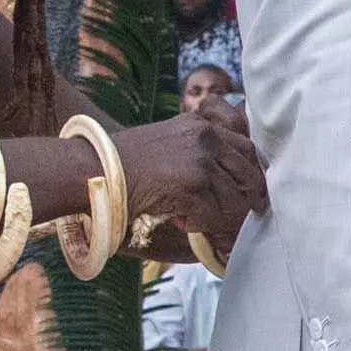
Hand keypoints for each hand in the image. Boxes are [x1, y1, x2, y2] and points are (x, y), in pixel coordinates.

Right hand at [118, 105, 266, 250]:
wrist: (95, 170)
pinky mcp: (193, 185)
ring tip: (190, 216)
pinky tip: (178, 220)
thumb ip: (201, 151)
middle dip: (246, 200)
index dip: (252, 176)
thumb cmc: (127, 163)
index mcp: (201, 125)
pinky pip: (212, 217)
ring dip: (216, 216)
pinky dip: (198, 225)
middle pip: (248, 174)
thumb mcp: (171, 142)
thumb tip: (234, 181)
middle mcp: (206, 138)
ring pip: (232, 200)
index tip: (255, 195)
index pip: (247, 148)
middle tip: (237, 217)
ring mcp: (201, 160)